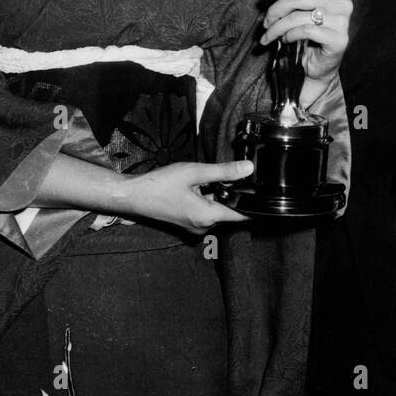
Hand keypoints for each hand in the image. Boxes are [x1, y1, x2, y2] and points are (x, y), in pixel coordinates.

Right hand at [124, 159, 253, 232]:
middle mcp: (203, 226)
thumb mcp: (195, 173)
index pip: (242, 215)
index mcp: (208, 217)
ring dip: (217, 195)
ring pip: (217, 209)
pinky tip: (196, 186)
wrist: (133, 195)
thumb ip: (223, 171)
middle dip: (231, 194)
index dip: (254, 205)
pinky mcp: (188, 223)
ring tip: (203, 180)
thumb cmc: (160, 185)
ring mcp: (195, 226)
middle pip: (229, 210)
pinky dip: (207, 199)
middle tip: (224, 175)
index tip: (262, 193)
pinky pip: (206, 211)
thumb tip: (248, 168)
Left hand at [263, 0, 350, 89]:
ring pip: (298, 16)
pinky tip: (286, 39)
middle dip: (277, 9)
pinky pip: (305, 31)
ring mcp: (342, 22)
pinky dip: (290, 35)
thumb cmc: (312, 36)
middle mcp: (343, 4)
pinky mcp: (338, 39)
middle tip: (266, 21)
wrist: (321, 65)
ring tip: (270, 34)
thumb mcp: (305, 11)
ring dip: (278, 26)